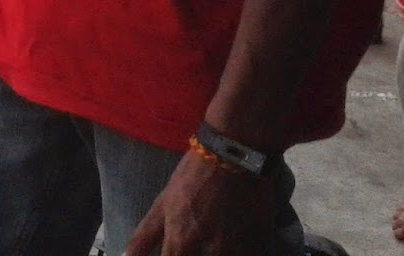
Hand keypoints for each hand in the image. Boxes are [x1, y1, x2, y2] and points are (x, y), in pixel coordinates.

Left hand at [125, 149, 275, 254]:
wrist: (234, 157)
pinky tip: (230, 245)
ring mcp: (237, 252)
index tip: (172, 255)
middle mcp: (209, 252)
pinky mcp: (260, 248)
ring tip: (211, 243)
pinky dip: (237, 253)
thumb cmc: (193, 178)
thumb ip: (144, 236)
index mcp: (180, 241)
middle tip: (192, 246)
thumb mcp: (163, 203)